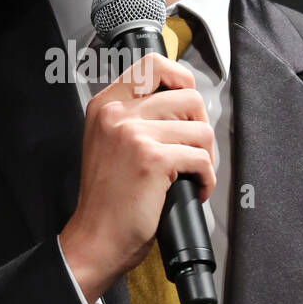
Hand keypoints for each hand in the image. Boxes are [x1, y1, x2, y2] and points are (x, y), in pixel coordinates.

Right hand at [59, 52, 215, 302]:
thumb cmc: (107, 199)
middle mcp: (117, 115)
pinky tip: (194, 189)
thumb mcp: (108, 143)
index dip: (181, 78)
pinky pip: (201, 159)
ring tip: (193, 174)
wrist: (96, 238)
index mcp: (105, 106)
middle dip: (201, 124)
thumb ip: (133, 117)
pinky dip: (206, 178)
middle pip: (186, 96)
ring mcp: (133, 135)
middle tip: (194, 148)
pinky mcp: (152, 160)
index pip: (152, 65)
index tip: (188, 102)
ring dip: (206, 155)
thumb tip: (181, 103)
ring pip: (200, 129)